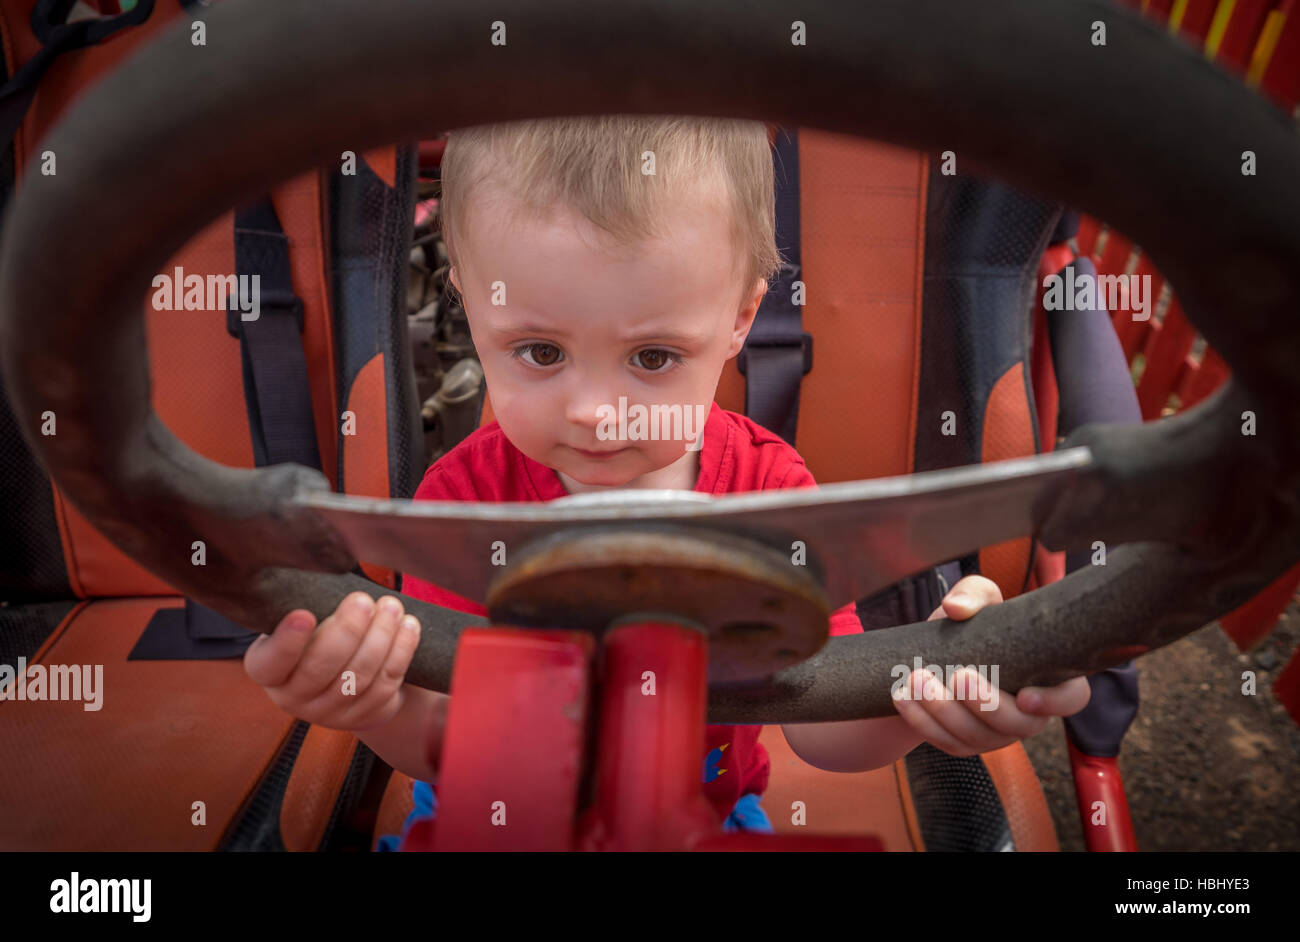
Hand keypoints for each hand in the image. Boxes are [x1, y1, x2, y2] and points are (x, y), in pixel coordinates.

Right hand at [243, 591, 422, 731]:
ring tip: (392, 606)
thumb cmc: (317, 634)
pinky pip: (386, 685)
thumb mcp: (301, 622)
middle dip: (347, 631)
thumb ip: (304, 604)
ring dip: (380, 637)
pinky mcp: (364, 716)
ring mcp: (329, 713)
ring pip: (358, 677)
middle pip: (320, 669)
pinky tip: (409, 626)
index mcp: (268, 670)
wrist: (346, 675)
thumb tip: (324, 569)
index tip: (304, 614)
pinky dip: (401, 652)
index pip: (271, 662)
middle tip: (363, 600)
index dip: (287, 642)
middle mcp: (293, 697)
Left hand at [890, 575, 1090, 756]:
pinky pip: (947, 742)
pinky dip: (921, 721)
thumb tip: (957, 608)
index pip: (1071, 699)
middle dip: (987, 704)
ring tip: (917, 679)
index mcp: (1046, 677)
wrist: (933, 653)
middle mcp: (1028, 714)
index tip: (1025, 694)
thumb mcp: (975, 597)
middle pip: (1018, 725)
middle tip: (959, 674)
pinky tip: (902, 695)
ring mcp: (996, 734)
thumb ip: (973, 592)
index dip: (1055, 702)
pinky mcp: (964, 743)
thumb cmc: (971, 624)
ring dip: (944, 712)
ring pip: (977, 738)